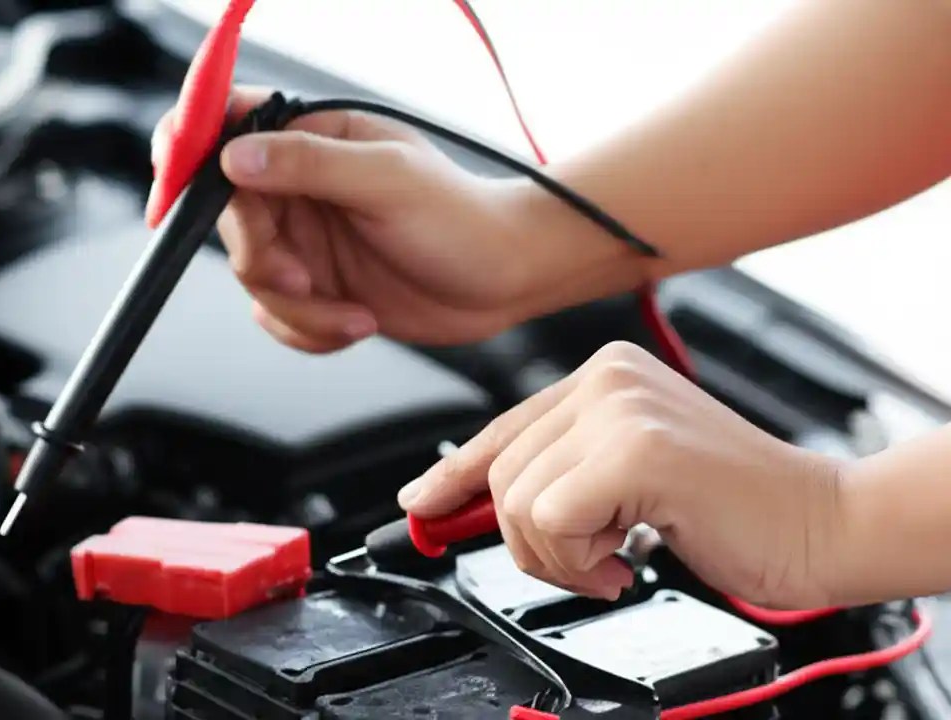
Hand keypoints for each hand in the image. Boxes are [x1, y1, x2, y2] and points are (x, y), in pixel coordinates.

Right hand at [149, 87, 648, 351]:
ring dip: (299, 309)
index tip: (172, 186)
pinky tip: (356, 323)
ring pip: (252, 279)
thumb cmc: (462, 218)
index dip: (188, 149)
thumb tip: (234, 155)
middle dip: (265, 262)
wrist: (504, 281)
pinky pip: (275, 317)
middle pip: (228, 221)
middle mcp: (299, 187)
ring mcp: (305, 239)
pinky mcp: (314, 287)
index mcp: (313, 138)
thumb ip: (308, 163)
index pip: (227, 126)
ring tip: (355, 312)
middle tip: (305, 278)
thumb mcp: (387, 181)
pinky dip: (309, 331)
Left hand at [398, 341, 847, 608]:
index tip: (421, 502)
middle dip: (532, 542)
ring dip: (560, 557)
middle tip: (592, 560)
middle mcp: (607, 378)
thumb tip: (460, 498)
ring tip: (616, 555)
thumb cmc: (733, 506)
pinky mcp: (634, 450)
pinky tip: (627, 558)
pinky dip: (579, 561)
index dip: (454, 475)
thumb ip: (559, 473)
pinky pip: (551, 521)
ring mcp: (620, 409)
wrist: (822, 521)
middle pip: (500, 476)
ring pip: (517, 503)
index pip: (503, 428)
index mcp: (604, 375)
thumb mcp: (628, 475)